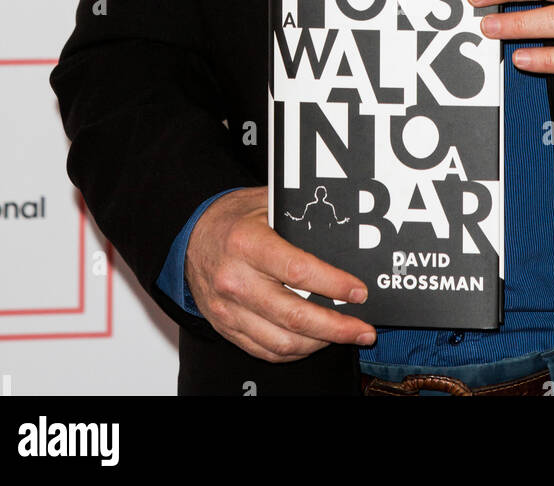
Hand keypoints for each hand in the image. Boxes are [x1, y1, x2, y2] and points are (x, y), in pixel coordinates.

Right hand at [184, 187, 375, 362]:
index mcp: (247, 244)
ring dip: (320, 344)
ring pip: (282, 342)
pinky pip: (265, 350)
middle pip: (294, 316)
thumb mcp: (264, 202)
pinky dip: (295, 351)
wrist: (189, 237)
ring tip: (344, 336)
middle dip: (337, 327)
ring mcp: (230, 309)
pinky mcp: (227, 327)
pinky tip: (314, 342)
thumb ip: (298, 216)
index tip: (358, 292)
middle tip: (364, 329)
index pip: (298, 270)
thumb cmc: (231, 218)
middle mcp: (237, 280)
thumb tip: (339, 231)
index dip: (333, 285)